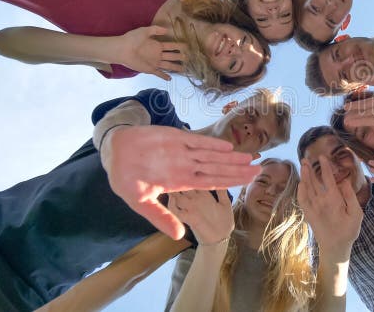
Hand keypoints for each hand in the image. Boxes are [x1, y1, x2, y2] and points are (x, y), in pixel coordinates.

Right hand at [104, 126, 258, 239]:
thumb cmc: (126, 178)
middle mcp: (186, 166)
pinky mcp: (174, 137)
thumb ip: (161, 217)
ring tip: (250, 158)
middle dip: (237, 169)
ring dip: (230, 157)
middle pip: (217, 169)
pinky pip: (196, 141)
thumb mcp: (141, 202)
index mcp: (180, 181)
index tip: (248, 183)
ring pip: (211, 155)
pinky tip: (227, 147)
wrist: (114, 152)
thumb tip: (180, 236)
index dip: (230, 182)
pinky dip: (211, 144)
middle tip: (259, 170)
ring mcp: (181, 151)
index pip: (211, 183)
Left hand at [116, 26, 185, 80]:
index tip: (187, 47)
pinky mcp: (150, 69)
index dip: (179, 46)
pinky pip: (159, 73)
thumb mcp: (145, 31)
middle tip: (189, 58)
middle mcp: (158, 54)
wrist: (122, 49)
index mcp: (157, 45)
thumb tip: (167, 30)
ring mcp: (154, 62)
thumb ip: (156, 30)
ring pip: (168, 65)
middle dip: (180, 57)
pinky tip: (170, 79)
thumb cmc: (132, 38)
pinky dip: (164, 76)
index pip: (171, 46)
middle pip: (172, 56)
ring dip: (176, 67)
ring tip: (184, 69)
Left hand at [298, 156, 362, 252]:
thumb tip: (345, 181)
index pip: (327, 178)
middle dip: (309, 168)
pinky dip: (300, 190)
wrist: (334, 248)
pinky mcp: (308, 214)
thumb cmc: (348, 231)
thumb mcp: (356, 214)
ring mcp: (312, 208)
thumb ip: (350, 196)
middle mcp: (320, 201)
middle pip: (313, 181)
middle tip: (306, 158)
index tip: (322, 157)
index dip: (325, 166)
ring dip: (304, 176)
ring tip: (303, 165)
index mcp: (333, 199)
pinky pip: (302, 199)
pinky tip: (301, 184)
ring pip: (306, 188)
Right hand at [343, 74, 373, 128]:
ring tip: (348, 120)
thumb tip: (364, 79)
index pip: (368, 104)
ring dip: (360, 119)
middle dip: (356, 115)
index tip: (346, 106)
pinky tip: (362, 121)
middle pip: (368, 112)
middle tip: (343, 118)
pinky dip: (371, 121)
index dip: (357, 105)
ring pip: (371, 117)